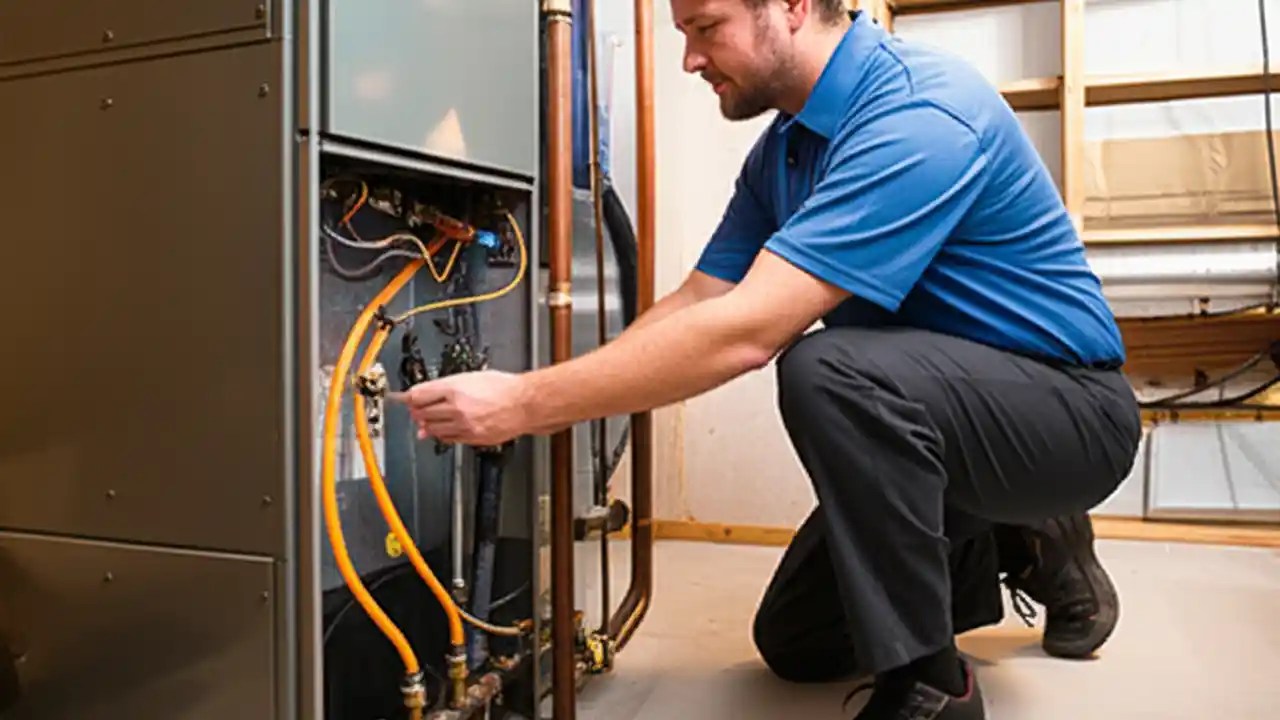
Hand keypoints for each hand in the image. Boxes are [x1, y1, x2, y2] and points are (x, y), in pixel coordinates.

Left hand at [399, 370, 529, 445]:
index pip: (419, 395)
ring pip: (432, 428)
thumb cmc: (503, 388)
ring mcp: (463, 424)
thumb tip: (426, 398)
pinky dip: (442, 434)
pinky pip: (448, 439)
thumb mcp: (471, 377)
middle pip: (422, 413)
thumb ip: (446, 387)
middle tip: (417, 410)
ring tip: (430, 420)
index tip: (406, 398)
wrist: (524, 404)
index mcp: (455, 388)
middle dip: (417, 412)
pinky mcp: (471, 437)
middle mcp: (456, 407)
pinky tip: (446, 429)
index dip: (409, 397)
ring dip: (427, 425)